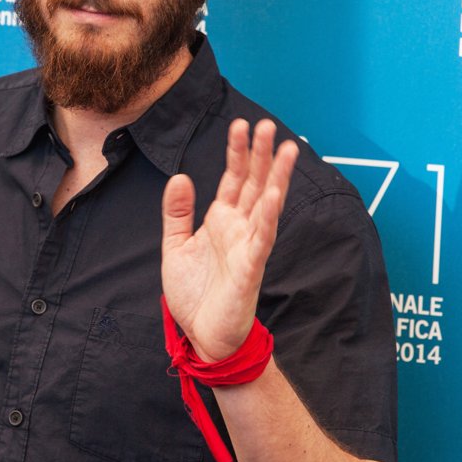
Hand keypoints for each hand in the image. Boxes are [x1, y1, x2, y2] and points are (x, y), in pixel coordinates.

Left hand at [161, 119, 298, 361]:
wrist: (201, 336)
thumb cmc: (194, 293)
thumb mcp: (175, 246)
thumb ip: (177, 213)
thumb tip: (180, 177)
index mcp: (222, 221)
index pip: (233, 178)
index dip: (237, 152)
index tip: (240, 125)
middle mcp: (239, 228)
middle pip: (254, 184)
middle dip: (261, 154)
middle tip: (266, 125)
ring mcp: (248, 247)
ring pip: (267, 205)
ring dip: (277, 177)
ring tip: (286, 149)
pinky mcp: (250, 269)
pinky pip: (262, 239)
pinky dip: (268, 216)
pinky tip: (274, 195)